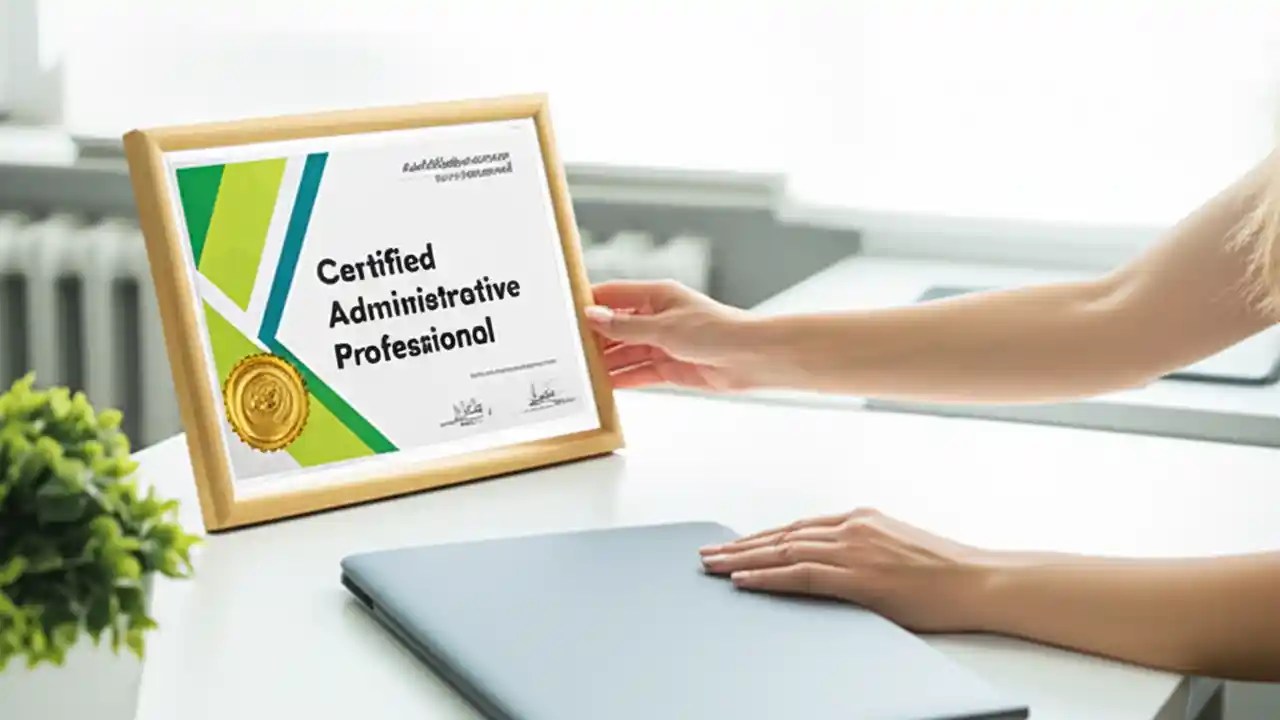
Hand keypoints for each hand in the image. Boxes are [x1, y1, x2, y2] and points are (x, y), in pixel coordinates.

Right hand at [585, 280, 754, 391]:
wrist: (750, 358)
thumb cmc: (717, 331)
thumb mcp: (664, 327)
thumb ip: (626, 326)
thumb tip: (594, 316)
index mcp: (657, 296)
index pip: (614, 294)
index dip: (590, 302)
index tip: (565, 311)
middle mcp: (658, 317)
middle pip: (617, 326)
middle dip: (595, 338)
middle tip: (569, 349)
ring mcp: (663, 343)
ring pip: (626, 351)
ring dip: (607, 361)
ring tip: (581, 370)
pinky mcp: (670, 367)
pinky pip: (639, 372)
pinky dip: (623, 378)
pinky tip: (605, 384)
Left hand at [699, 508, 993, 632]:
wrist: (981, 581)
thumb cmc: (946, 572)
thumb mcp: (898, 548)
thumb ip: (864, 550)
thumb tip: (840, 566)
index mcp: (861, 518)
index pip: (798, 527)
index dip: (763, 536)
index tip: (737, 545)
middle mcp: (852, 527)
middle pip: (782, 535)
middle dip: (741, 546)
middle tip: (708, 554)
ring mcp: (854, 549)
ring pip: (783, 551)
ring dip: (743, 560)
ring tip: (713, 567)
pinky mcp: (859, 576)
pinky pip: (801, 574)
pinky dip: (768, 577)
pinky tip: (743, 581)